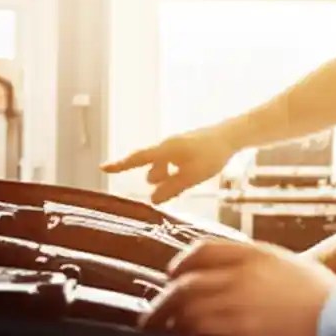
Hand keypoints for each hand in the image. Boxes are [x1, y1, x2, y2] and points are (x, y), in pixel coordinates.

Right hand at [100, 124, 237, 203]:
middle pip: (151, 165)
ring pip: (163, 164)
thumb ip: (171, 189)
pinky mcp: (186, 145)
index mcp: (165, 150)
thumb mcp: (191, 177)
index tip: (103, 168)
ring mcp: (177, 144)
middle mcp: (167, 145)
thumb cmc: (212, 155)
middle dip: (155, 179)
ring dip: (167, 176)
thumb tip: (152, 200)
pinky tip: (188, 176)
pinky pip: (173, 161)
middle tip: (165, 193)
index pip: (136, 159)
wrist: (232, 135)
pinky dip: (175, 171)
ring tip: (182, 183)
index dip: (119, 165)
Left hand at [140, 239, 335, 335]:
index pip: (206, 249)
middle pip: (188, 278)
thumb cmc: (335, 306)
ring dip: (168, 316)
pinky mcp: (238, 326)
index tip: (173, 272)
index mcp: (260, 254)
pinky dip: (184, 331)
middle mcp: (244, 271)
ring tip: (159, 329)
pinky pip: (197, 325)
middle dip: (167, 295)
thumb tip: (256, 283)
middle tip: (155, 310)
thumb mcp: (300, 273)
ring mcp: (239, 297)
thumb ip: (271, 273)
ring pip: (186, 302)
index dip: (183, 262)